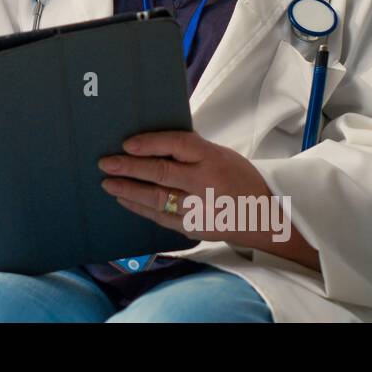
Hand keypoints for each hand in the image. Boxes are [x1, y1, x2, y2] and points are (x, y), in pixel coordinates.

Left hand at [98, 130, 277, 247]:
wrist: (265, 215)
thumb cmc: (236, 177)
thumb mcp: (219, 154)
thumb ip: (189, 150)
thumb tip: (147, 141)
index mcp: (214, 159)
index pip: (177, 145)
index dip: (150, 143)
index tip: (127, 143)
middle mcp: (207, 184)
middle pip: (162, 174)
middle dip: (130, 168)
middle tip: (106, 164)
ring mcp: (201, 210)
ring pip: (158, 199)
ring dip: (129, 190)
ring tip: (108, 183)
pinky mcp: (194, 229)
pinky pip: (161, 218)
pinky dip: (140, 208)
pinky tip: (124, 199)